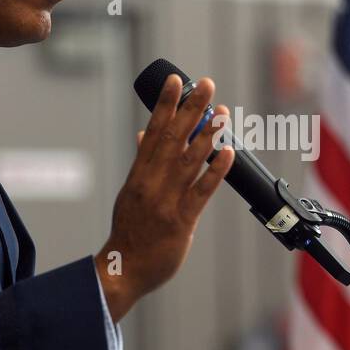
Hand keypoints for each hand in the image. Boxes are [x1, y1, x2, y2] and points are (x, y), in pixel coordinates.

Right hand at [95, 74, 233, 320]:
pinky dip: (215, 171)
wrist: (122, 269)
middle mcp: (152, 182)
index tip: (175, 80)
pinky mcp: (181, 221)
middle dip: (191, 109)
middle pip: (173, 138)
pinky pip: (201, 191)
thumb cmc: (129, 232)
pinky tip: (228, 153)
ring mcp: (166, 201)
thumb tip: (144, 134)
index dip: (165, 104)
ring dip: (207, 134)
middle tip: (206, 84)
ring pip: (188, 160)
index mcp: (139, 174)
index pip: (154, 131)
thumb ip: (142, 163)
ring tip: (222, 112)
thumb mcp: (130, 192)